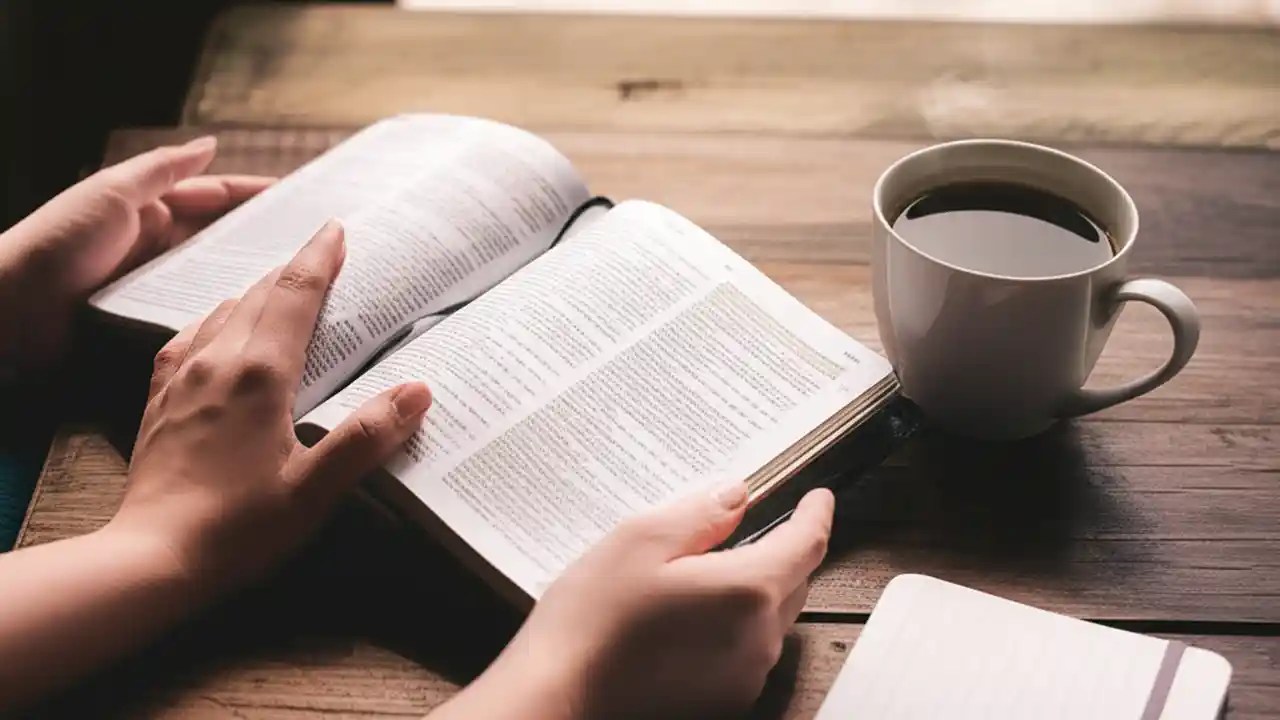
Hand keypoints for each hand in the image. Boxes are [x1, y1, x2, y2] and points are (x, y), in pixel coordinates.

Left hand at [0, 136, 274, 374]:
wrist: (12, 312)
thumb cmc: (57, 243)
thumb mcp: (112, 193)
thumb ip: (162, 169)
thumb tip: (210, 144)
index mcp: (147, 209)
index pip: (214, 197)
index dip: (256, 197)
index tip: (301, 202)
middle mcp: (156, 245)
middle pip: (221, 238)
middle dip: (263, 239)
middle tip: (313, 246)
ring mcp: (155, 285)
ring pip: (215, 277)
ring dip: (249, 279)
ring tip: (296, 285)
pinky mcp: (150, 321)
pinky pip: (197, 311)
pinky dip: (225, 312)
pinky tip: (255, 318)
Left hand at [105, 221, 432, 598]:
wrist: (150, 559)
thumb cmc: (237, 528)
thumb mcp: (316, 489)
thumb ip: (367, 436)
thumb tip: (418, 390)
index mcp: (260, 375)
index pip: (295, 296)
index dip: (319, 258)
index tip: (336, 228)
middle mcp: (217, 364)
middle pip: (259, 294)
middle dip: (294, 268)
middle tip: (323, 252)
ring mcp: (181, 380)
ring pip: (223, 312)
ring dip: (257, 292)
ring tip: (282, 288)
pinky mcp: (159, 403)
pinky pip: (189, 340)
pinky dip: (215, 322)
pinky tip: (218, 331)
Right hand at [437, 483, 834, 719]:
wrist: (557, 698)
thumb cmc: (592, 622)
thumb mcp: (640, 540)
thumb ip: (699, 514)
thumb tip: (736, 495)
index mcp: (747, 591)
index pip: (807, 543)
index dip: (815, 514)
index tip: (818, 498)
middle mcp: (758, 640)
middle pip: (792, 582)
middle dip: (779, 551)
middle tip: (741, 528)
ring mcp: (743, 677)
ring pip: (769, 618)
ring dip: (751, 591)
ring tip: (697, 573)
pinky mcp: (722, 702)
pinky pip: (745, 651)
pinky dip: (731, 626)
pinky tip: (685, 617)